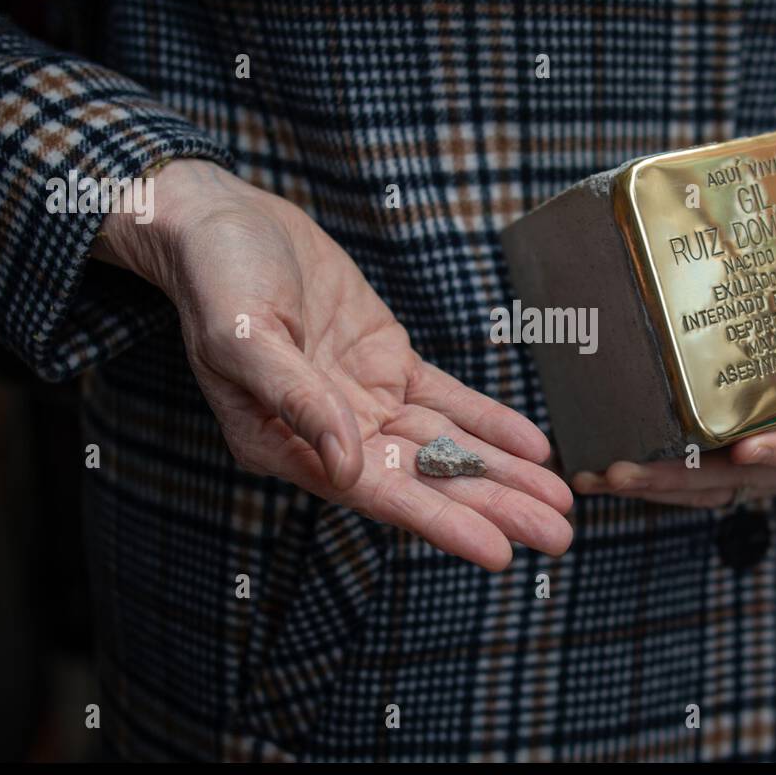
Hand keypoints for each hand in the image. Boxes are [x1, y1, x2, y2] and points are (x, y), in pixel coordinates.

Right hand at [94, 159, 572, 569]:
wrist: (223, 223)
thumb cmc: (216, 280)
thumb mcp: (244, 339)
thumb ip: (297, 402)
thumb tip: (347, 469)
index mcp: (287, 444)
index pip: (379, 493)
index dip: (441, 521)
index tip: (499, 551)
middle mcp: (332, 434)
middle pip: (427, 478)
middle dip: (494, 505)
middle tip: (557, 537)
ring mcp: (365, 399)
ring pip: (446, 444)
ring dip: (503, 470)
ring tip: (559, 498)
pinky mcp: (387, 362)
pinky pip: (448, 399)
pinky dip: (489, 421)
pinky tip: (531, 444)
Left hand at [571, 318, 775, 507]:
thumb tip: (755, 213)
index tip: (746, 446)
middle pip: (741, 479)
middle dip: (676, 478)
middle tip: (622, 469)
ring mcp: (775, 478)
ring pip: (709, 491)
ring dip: (649, 485)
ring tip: (594, 475)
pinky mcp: (744, 478)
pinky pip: (696, 488)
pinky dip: (651, 482)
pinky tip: (600, 472)